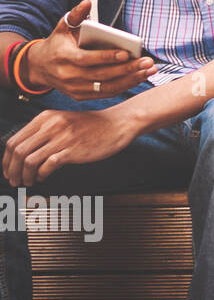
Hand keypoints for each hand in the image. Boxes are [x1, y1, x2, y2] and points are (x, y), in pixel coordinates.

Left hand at [3, 105, 139, 186]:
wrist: (117, 124)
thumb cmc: (92, 126)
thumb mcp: (63, 121)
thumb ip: (44, 131)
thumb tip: (24, 151)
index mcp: (45, 118)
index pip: (13, 140)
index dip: (6, 159)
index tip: (8, 169)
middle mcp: (50, 126)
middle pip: (17, 151)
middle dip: (11, 170)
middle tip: (14, 180)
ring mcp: (61, 138)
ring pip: (28, 160)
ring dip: (24, 176)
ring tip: (27, 182)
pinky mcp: (72, 150)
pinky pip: (47, 166)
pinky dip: (41, 175)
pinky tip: (43, 178)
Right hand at [25, 1, 155, 98]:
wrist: (39, 67)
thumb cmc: (57, 44)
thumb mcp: (62, 27)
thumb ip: (75, 15)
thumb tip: (87, 2)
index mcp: (64, 57)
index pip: (87, 59)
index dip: (107, 57)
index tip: (126, 53)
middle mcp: (68, 75)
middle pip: (102, 75)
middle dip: (127, 69)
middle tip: (147, 62)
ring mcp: (74, 88)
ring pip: (106, 87)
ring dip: (130, 80)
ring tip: (148, 71)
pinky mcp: (80, 96)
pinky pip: (105, 93)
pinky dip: (123, 87)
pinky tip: (138, 78)